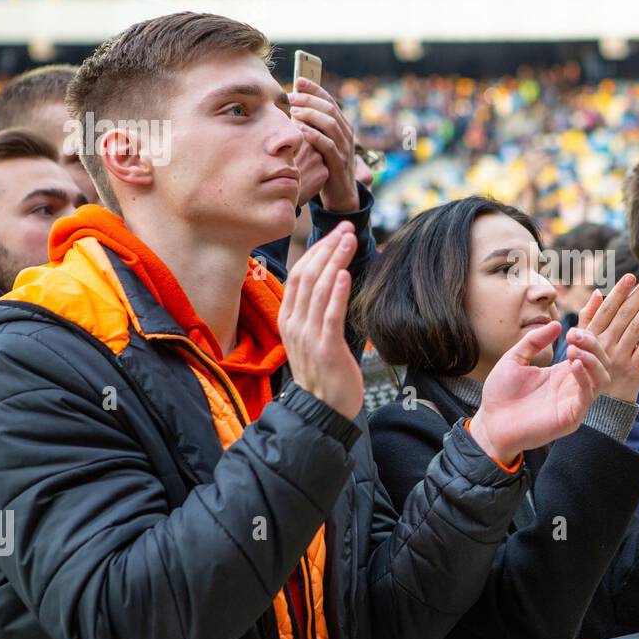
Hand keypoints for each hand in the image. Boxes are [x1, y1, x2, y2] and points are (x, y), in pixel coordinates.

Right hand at [279, 222, 362, 419]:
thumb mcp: (313, 336)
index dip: (317, 250)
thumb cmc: (324, 372)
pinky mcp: (326, 348)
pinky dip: (337, 292)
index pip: (299, 274)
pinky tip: (346, 274)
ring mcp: (308, 336)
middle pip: (307, 276)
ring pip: (319, 290)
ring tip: (350, 241)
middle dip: (328, 248)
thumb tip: (332, 280)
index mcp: (289, 318)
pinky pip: (330, 315)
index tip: (336, 232)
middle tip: (347, 228)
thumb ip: (317, 310)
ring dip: (335, 261)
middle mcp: (294, 324)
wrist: (323, 410)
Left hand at [290, 76, 373, 211]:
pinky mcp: (339, 162)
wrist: (341, 195)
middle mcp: (346, 134)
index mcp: (342, 126)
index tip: (299, 80)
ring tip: (294, 111)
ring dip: (311, 114)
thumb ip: (313, 127)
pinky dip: (314, 135)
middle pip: (329, 108)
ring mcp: (344, 148)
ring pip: (330, 123)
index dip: (315, 89)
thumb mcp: (321, 144)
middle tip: (291, 96)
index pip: (330, 100)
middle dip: (309, 99)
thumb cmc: (326, 166)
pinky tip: (300, 130)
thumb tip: (295, 108)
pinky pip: (328, 145)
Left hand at [468, 323, 608, 461]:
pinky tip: (573, 364)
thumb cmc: (500, 394)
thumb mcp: (514, 358)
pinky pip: (587, 396)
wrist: (490, 423)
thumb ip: (534, 341)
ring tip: (574, 349)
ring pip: (602, 379)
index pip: (588, 352)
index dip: (586, 337)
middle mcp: (571, 386)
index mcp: (561, 373)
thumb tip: (556, 324)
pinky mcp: (571, 417)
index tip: (570, 329)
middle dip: (593, 345)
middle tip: (575, 335)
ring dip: (593, 360)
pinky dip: (585, 378)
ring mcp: (573, 402)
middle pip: (601, 362)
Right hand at [575, 271, 638, 402]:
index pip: (608, 310)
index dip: (620, 292)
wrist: (598, 407)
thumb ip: (588, 318)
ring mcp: (619, 358)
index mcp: (591, 337)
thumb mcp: (581, 344)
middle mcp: (605, 345)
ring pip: (636, 327)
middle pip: (625, 314)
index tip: (631, 276)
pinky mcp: (633, 370)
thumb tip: (598, 292)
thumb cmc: (589, 371)